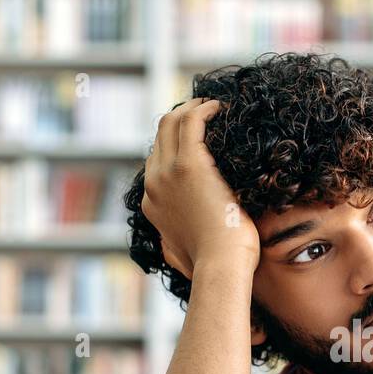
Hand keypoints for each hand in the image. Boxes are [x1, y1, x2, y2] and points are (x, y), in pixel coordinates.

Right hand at [141, 97, 259, 278]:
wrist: (220, 267)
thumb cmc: (211, 267)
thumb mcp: (180, 256)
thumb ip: (172, 245)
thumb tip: (169, 243)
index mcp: (152, 203)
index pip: (158, 159)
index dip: (175, 142)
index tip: (197, 135)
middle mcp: (154, 183)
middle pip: (160, 135)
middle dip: (180, 116)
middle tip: (204, 110)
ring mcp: (169, 173)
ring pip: (171, 122)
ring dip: (191, 107)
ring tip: (212, 105)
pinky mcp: (190, 165)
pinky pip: (191, 121)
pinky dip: (203, 109)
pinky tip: (219, 108)